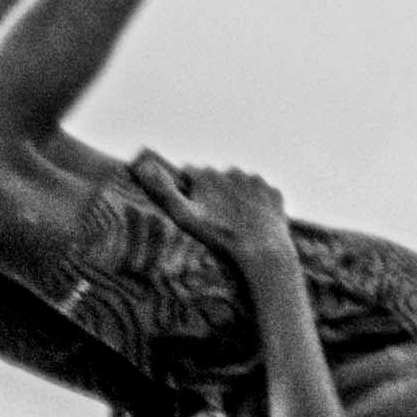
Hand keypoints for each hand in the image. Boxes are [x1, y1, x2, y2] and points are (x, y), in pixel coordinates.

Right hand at [140, 160, 295, 274]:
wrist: (262, 250)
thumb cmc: (220, 236)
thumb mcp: (184, 216)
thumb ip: (163, 191)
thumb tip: (142, 165)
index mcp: (208, 174)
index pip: (191, 175)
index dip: (190, 191)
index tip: (195, 210)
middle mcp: (232, 171)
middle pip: (217, 180)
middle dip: (214, 194)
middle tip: (216, 221)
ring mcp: (256, 181)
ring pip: (241, 186)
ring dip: (237, 199)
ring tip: (236, 224)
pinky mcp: (274, 193)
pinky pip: (262, 196)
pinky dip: (258, 207)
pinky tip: (255, 223)